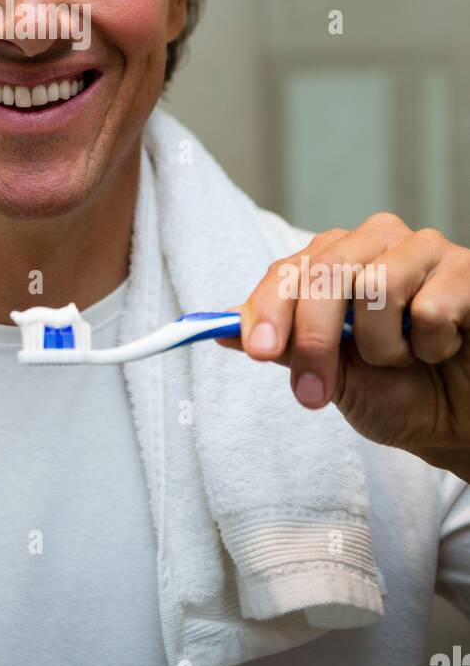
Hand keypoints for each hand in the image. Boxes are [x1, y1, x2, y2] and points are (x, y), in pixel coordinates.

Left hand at [216, 213, 469, 480]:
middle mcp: (377, 241)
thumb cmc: (402, 392)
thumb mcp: (333, 377)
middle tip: (313, 392)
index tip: (259, 350)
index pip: (289, 270)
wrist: (463, 424)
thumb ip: (286, 347)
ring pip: (378, 286)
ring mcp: (426, 249)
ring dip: (383, 346)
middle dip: (315, 339)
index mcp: (337, 259)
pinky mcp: (469, 271)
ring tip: (404, 359)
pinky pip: (432, 307)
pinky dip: (432, 346)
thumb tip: (221, 329)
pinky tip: (445, 347)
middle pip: (327, 272)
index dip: (268, 308)